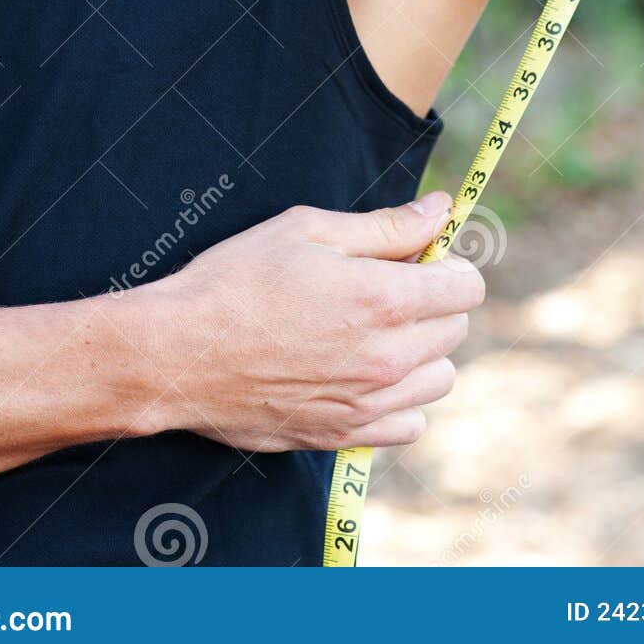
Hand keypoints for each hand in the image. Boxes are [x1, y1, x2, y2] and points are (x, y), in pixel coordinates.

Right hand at [138, 191, 484, 451]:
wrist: (178, 353)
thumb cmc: (236, 280)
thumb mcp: (308, 230)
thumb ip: (385, 225)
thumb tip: (443, 208)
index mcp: (383, 298)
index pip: (465, 286)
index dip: (446, 263)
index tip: (414, 257)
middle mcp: (387, 357)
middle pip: (455, 329)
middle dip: (432, 302)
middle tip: (383, 287)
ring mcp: (368, 403)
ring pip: (440, 379)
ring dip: (421, 352)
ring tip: (373, 331)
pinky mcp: (344, 435)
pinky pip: (410, 424)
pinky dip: (400, 400)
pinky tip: (364, 374)